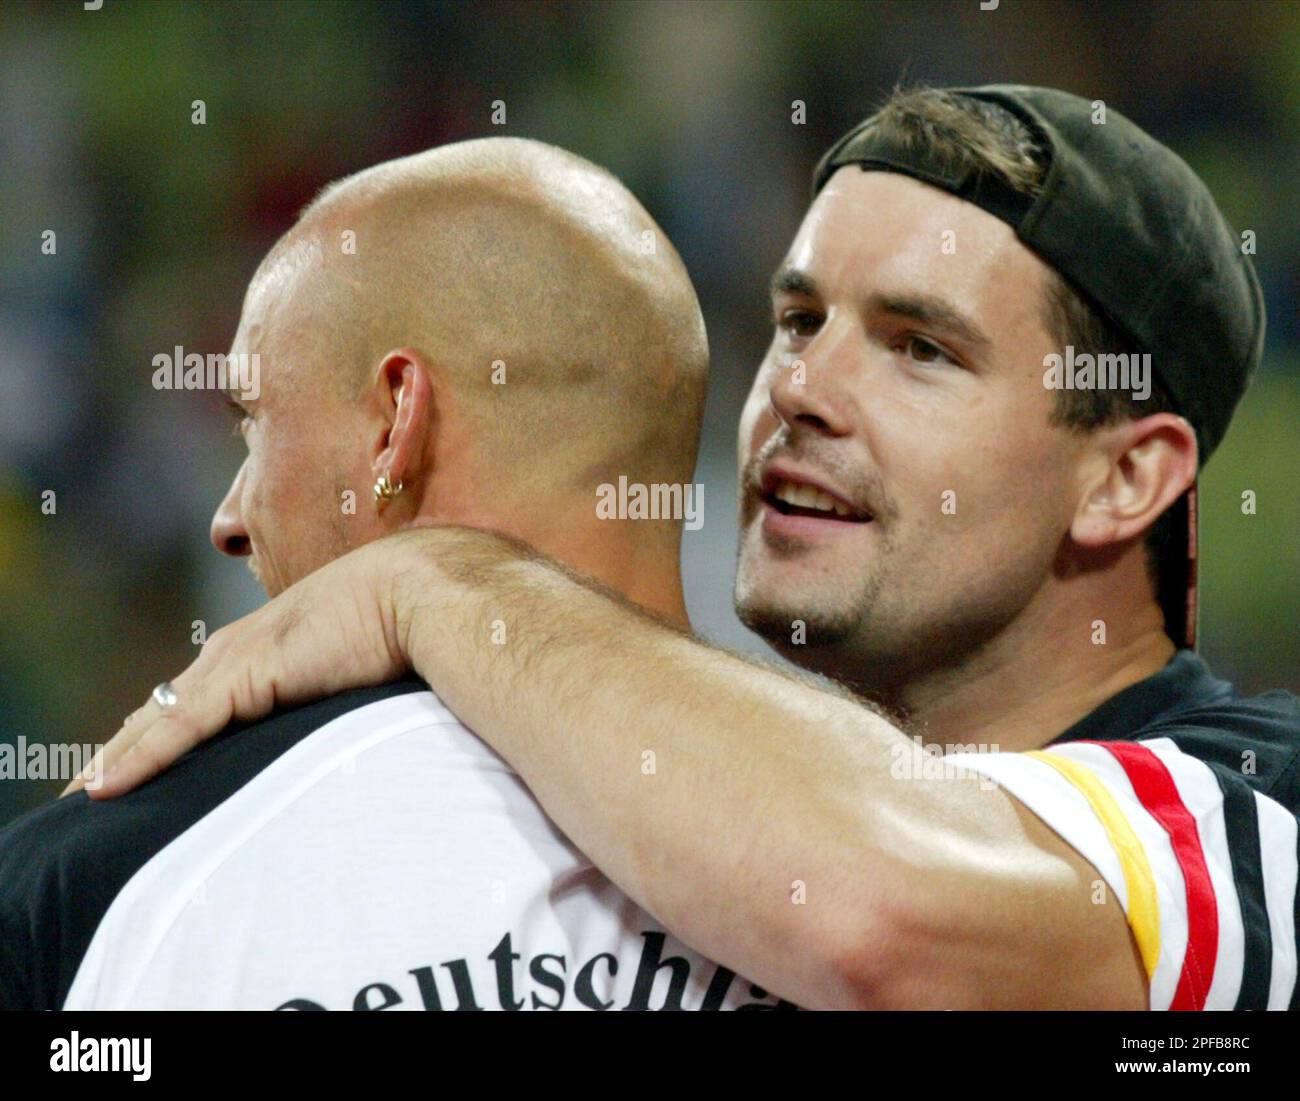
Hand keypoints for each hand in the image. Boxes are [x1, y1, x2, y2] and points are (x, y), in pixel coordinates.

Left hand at [63, 532, 414, 798]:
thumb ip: (331, 699)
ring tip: (85, 796)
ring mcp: (234, 662)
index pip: (194, 700)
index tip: (133, 767)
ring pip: (156, 722)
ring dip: (116, 761)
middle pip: (162, 710)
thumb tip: (342, 744)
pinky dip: (137, 760)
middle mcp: (235, 651)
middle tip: (89, 790)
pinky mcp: (241, 677)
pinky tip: (104, 788)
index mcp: (261, 649)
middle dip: (124, 750)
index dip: (159, 734)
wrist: (416, 593)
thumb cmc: (402, 629)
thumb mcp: (354, 673)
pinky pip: (176, 729)